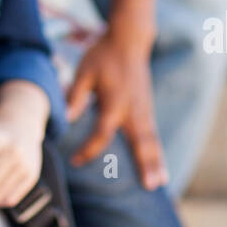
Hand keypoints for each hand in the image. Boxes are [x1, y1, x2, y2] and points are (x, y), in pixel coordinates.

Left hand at [65, 23, 167, 189]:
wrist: (129, 39)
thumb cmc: (104, 54)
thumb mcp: (84, 71)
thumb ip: (75, 96)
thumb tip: (65, 119)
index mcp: (115, 102)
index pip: (102, 134)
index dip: (88, 150)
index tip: (74, 160)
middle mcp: (133, 109)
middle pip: (139, 143)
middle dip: (143, 165)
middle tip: (150, 187)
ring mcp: (144, 109)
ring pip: (151, 141)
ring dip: (156, 162)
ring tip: (160, 182)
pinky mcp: (147, 108)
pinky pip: (153, 135)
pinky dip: (157, 152)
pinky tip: (161, 167)